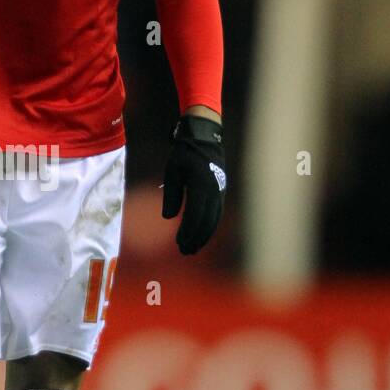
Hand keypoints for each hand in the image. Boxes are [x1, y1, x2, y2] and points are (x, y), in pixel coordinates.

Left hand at [162, 114, 225, 254]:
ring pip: (214, 219)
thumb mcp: (172, 170)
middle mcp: (214, 190)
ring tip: (192, 248)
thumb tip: (168, 217)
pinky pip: (217, 213)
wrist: (206, 137)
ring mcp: (220, 191)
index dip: (187, 231)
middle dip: (196, 238)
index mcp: (200, 184)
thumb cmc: (185, 153)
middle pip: (207, 221)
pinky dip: (209, 226)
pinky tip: (201, 235)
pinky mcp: (221, 191)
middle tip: (185, 251)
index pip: (195, 214)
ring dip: (204, 235)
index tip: (178, 243)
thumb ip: (171, 194)